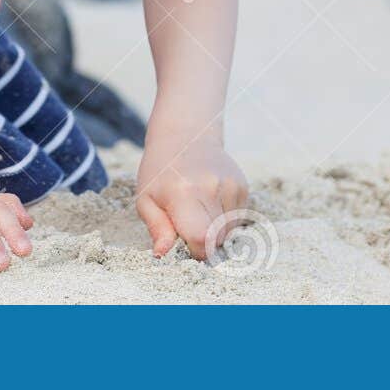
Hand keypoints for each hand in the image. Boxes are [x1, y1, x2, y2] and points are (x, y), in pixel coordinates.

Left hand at [136, 134, 249, 259]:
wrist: (185, 136)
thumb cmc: (160, 171)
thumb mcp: (146, 199)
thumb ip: (157, 228)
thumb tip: (163, 254)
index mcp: (184, 193)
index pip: (202, 240)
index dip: (195, 251)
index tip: (184, 244)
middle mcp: (212, 188)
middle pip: (217, 240)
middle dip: (203, 242)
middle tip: (187, 223)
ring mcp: (231, 186)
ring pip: (229, 232)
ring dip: (215, 231)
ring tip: (198, 209)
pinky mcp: (242, 186)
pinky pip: (236, 219)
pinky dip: (224, 219)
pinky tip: (210, 201)